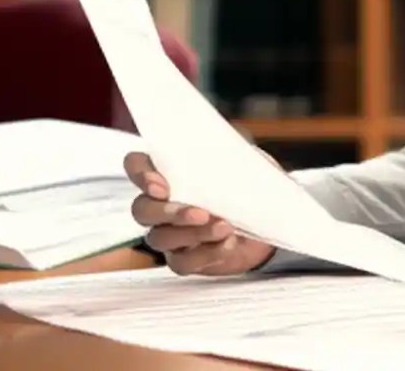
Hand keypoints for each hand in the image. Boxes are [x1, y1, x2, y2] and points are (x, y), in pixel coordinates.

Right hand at [123, 151, 277, 275]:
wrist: (268, 219)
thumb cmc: (246, 184)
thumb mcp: (241, 160)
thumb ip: (228, 150)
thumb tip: (226, 142)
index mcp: (167, 172)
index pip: (136, 166)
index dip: (140, 174)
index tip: (160, 185)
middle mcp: (159, 204)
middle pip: (141, 209)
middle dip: (167, 212)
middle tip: (199, 212)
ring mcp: (168, 234)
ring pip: (160, 238)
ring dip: (193, 233)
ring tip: (224, 227)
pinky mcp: (183, 259)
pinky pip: (181, 262)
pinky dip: (206, 253)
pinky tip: (227, 243)